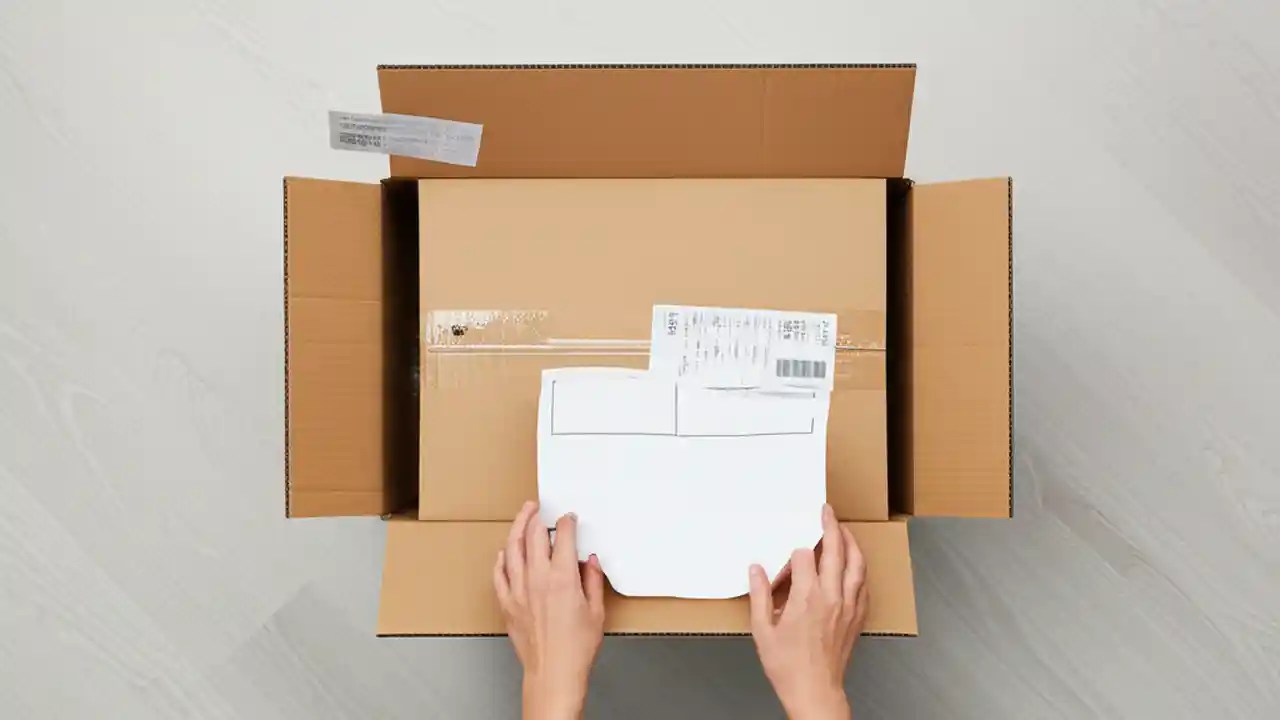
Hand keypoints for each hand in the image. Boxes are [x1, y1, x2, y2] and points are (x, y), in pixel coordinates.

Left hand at [494, 501, 605, 719]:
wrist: (553, 672)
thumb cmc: (576, 647)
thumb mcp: (597, 611)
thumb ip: (593, 581)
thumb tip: (591, 562)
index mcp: (563, 578)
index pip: (563, 537)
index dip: (566, 522)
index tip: (568, 519)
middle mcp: (537, 579)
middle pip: (532, 535)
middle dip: (536, 516)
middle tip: (538, 508)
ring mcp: (518, 590)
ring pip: (512, 549)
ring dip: (516, 528)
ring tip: (521, 518)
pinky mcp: (507, 603)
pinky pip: (499, 574)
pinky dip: (501, 559)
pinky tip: (504, 553)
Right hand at [748, 503, 868, 719]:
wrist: (815, 692)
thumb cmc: (788, 666)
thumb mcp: (762, 630)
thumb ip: (759, 595)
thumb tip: (756, 570)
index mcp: (806, 597)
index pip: (805, 556)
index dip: (794, 554)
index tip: (786, 562)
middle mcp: (832, 597)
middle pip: (836, 551)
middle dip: (831, 527)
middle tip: (827, 512)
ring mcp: (848, 606)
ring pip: (857, 565)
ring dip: (851, 543)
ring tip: (844, 530)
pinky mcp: (857, 617)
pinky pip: (864, 585)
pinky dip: (860, 569)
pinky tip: (854, 566)